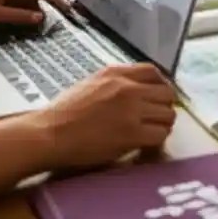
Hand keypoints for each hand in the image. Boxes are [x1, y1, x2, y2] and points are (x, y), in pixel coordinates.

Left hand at [0, 0, 71, 31]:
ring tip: (38, 28)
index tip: (67, 10)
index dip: (55, 0)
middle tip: (54, 23)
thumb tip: (40, 16)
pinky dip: (21, 14)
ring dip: (32, 12)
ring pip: (25, 1)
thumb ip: (19, 16)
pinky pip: (15, 5)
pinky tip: (23, 25)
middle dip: (44, 7)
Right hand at [34, 64, 177, 168]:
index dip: (160, 85)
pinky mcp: (131, 133)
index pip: (153, 72)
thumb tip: (132, 90)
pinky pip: (160, 135)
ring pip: (168, 114)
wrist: (49, 133)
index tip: (158, 97)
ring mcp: (131, 110)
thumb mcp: (89, 84)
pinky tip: (145, 146)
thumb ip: (113, 83)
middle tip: (156, 119)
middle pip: (167, 93)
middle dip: (164, 106)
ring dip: (162, 125)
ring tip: (151, 133)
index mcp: (115, 73)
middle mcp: (127, 88)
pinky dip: (156, 142)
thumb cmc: (62, 114)